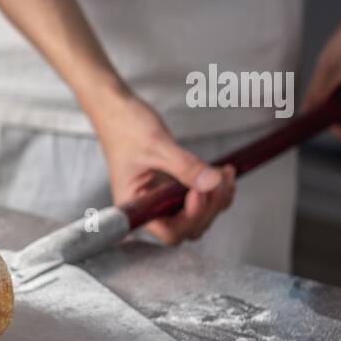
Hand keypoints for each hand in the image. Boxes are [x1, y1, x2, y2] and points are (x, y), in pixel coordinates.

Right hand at [87, 89, 235, 244]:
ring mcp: (162, 198)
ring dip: (216, 199)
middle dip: (209, 206)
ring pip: (198, 215)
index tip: (199, 192)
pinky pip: (198, 199)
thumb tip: (212, 183)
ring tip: (224, 175)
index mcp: (136, 205)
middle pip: (188, 227)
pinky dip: (214, 190)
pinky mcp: (172, 187)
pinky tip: (221, 172)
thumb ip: (185, 166)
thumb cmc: (124, 126)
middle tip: (218, 180)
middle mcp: (149, 207)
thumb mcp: (156, 145)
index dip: (190, 217)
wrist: (116, 109)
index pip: (169, 231)